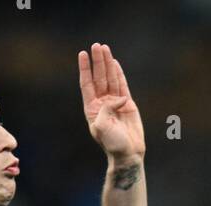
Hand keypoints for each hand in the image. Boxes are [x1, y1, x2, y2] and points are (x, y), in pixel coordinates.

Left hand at [78, 43, 144, 159]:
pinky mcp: (127, 104)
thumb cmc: (113, 144)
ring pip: (110, 78)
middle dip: (97, 62)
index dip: (85, 69)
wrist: (128, 154)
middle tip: (96, 46)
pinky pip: (122, 85)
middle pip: (98, 77)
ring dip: (107, 64)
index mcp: (92, 109)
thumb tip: (119, 98)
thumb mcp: (102, 126)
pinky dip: (118, 73)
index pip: (87, 84)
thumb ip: (106, 108)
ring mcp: (114, 103)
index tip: (82, 54)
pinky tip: (114, 63)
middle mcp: (102, 104)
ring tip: (104, 48)